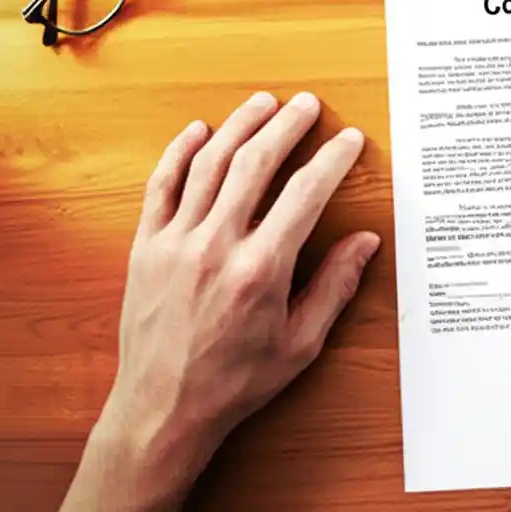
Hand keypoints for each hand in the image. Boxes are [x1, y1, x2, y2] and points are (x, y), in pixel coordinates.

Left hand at [62, 91, 380, 510]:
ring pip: (209, 164)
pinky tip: (198, 131)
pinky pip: (161, 186)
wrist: (164, 408)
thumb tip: (364, 242)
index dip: (332, 160)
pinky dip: (179, 152)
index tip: (349, 140)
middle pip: (256, 163)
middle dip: (287, 126)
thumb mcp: (301, 344)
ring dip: (239, 126)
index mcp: (261, 270)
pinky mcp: (145, 247)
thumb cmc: (236, 382)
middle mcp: (216, 246)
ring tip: (263, 103)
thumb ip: (334, 286)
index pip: (304, 194)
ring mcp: (175, 242)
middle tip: (307, 104)